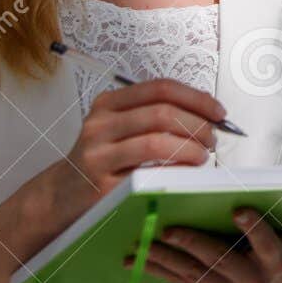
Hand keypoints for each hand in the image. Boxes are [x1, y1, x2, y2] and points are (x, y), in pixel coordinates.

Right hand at [48, 79, 222, 222]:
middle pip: (162, 114)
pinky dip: (176, 172)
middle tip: (212, 139)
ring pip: (157, 143)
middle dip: (198, 125)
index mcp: (108, 104)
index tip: (219, 112)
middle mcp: (100, 125)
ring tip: (202, 157)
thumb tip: (207, 110)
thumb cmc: (102, 158)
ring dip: (191, 149)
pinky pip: (149, 174)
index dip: (196, 98)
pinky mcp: (103, 186)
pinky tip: (186, 173)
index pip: (160, 88)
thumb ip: (155, 115)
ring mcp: (99, 155)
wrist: (62, 193)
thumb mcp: (119, 126)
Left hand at [127, 206, 281, 282]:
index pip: (267, 245)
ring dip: (166, 259)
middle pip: (221, 262)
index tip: (238, 209)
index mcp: (277, 261)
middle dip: (194, 244)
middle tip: (170, 227)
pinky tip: (135, 259)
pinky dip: (158, 270)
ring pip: (195, 274)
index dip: (254, 228)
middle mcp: (254, 282)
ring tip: (141, 243)